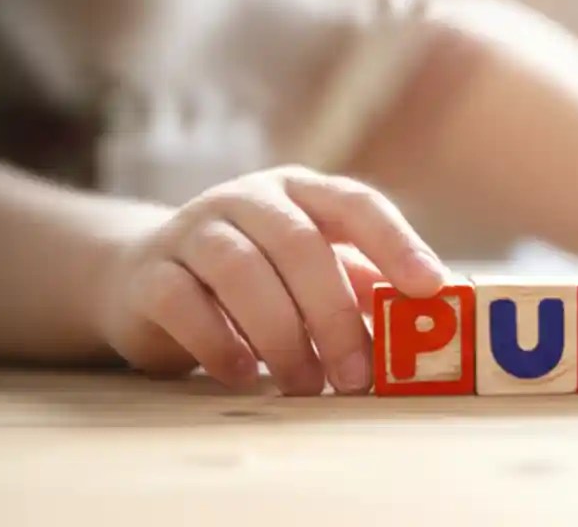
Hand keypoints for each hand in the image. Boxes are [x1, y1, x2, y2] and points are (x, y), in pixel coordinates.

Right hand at [93, 166, 444, 394]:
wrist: (144, 275)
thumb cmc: (256, 276)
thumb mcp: (313, 272)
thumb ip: (364, 288)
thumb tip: (432, 320)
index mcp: (302, 191)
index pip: (357, 203)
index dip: (396, 242)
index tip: (430, 287)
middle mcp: (249, 199)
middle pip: (299, 245)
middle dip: (334, 315)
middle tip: (355, 376)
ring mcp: (193, 230)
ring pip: (241, 271)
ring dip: (281, 336)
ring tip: (305, 385)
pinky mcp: (150, 273)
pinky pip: (184, 303)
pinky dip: (219, 343)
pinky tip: (244, 376)